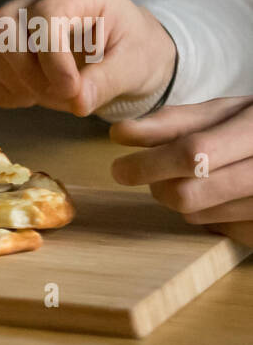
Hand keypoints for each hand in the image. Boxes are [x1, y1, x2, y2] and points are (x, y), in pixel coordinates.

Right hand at [0, 0, 176, 116]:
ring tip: (42, 96)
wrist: (126, 54)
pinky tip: (28, 96)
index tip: (71, 91)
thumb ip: (108, 81)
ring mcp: (15, 20)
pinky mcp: (1, 46)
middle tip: (55, 95)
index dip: (51, 58)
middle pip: (1, 23)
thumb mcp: (136, 65)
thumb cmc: (135, 52)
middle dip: (23, 69)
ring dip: (9, 79)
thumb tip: (76, 101)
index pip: (45, 16)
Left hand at [110, 95, 252, 245]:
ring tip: (196, 181)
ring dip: (183, 202)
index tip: (118, 169)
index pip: (192, 154)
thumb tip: (119, 134)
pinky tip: (222, 198)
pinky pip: (220, 231)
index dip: (148, 164)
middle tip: (154, 177)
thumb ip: (173, 122)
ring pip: (199, 216)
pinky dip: (210, 217)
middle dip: (160, 187)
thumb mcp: (226, 112)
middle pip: (189, 194)